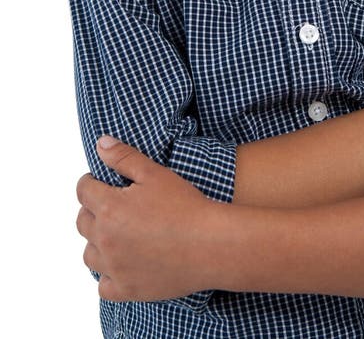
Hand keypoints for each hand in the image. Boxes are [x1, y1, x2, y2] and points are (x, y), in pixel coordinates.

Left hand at [76, 137, 225, 301]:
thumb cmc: (185, 205)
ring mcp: (114, 268)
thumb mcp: (154, 173)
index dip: (90, 182)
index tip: (100, 181)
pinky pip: (103, 285)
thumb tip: (100, 144)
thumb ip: (123, 157)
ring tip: (116, 233)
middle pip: (82, 222)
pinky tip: (122, 263)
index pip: (83, 191)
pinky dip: (108, 274)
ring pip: (89, 254)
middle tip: (113, 205)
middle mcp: (105, 239)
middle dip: (92, 209)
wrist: (210, 244)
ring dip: (97, 242)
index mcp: (109, 208)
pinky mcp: (126, 290)